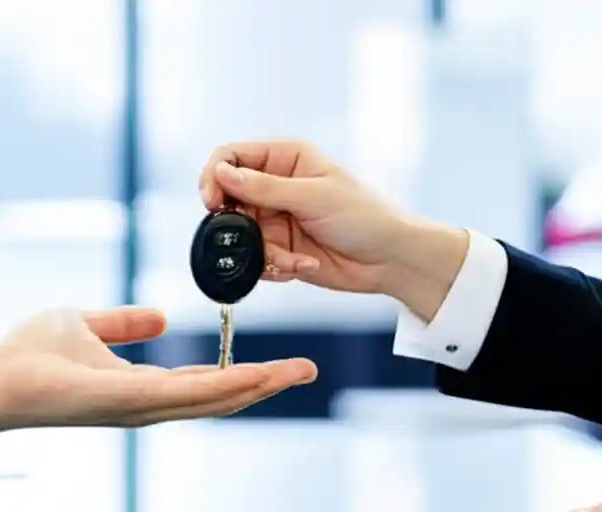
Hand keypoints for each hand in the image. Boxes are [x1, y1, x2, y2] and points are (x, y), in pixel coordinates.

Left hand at [0, 306, 316, 432]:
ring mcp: (138, 409)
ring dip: (256, 387)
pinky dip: (221, 387)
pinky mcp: (124, 403)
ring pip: (210, 400)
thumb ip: (124, 324)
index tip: (283, 365)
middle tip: (309, 370)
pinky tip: (251, 377)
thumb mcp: (86, 325)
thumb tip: (161, 318)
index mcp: (142, 389)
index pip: (204, 384)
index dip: (245, 375)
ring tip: (296, 372)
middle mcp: (147, 406)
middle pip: (220, 397)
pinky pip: (182, 394)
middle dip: (266, 385)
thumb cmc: (28, 356)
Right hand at [197, 140, 469, 320]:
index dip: (214, 175)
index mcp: (286, 158)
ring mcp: (276, 218)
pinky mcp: (280, 247)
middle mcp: (276, 185)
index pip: (232, 156)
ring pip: (240, 234)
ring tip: (293, 258)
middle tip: (247, 237)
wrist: (390, 259)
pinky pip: (257, 258)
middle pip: (228, 197)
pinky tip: (303, 265)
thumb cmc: (364, 216)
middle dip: (235, 223)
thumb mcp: (313, 196)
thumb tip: (221, 174)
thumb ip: (264, 187)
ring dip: (263, 250)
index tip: (211, 199)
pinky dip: (275, 265)